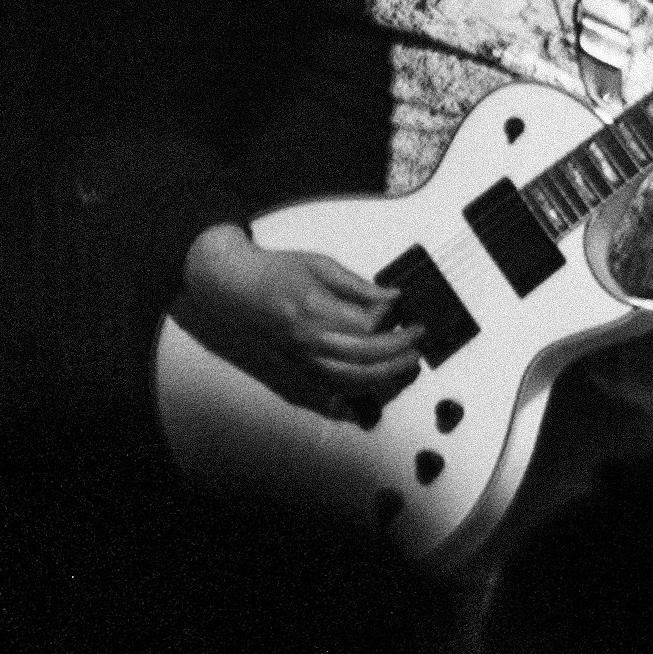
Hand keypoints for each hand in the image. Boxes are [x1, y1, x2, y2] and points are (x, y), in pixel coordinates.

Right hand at [178, 224, 416, 410]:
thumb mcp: (319, 264)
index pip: (364, 324)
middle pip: (363, 356)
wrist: (234, 286)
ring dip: (386, 375)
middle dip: (398, 350)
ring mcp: (300, 358)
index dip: (389, 317)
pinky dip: (359, 389)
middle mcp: (306, 340)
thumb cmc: (276, 271)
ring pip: (350, 380)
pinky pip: (332, 388)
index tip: (400, 306)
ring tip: (409, 363)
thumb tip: (392, 296)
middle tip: (418, 339)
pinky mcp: (297, 368)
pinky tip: (379, 380)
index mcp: (312, 310)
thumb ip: (357, 284)